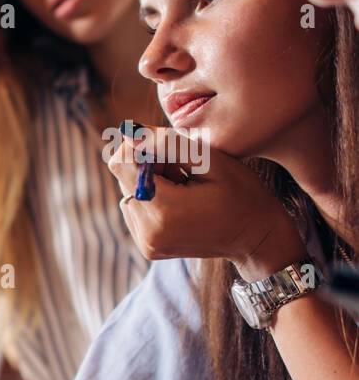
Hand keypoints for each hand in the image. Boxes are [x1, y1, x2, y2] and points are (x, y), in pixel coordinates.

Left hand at [106, 125, 304, 278]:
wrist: (257, 237)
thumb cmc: (242, 194)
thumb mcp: (211, 160)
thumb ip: (167, 144)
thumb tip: (131, 131)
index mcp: (163, 210)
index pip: (121, 164)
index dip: (138, 147)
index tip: (164, 147)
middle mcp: (148, 232)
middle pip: (124, 179)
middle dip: (148, 166)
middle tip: (182, 169)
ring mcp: (147, 243)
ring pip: (129, 193)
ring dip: (150, 183)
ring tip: (184, 187)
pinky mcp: (148, 248)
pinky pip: (136, 211)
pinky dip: (152, 200)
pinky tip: (179, 202)